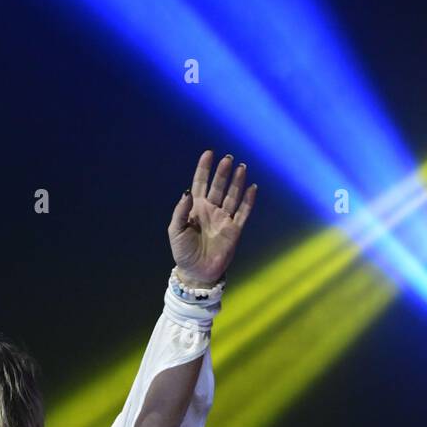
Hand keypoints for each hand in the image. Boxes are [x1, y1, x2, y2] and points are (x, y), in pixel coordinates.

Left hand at [168, 150, 257, 286]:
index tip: (209, 153)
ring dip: (236, 182)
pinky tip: (252, 188)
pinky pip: (243, 213)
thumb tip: (187, 192)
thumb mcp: (175, 231)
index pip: (200, 183)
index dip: (204, 168)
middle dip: (222, 172)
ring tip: (241, 167)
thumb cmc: (183, 252)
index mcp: (195, 208)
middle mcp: (211, 210)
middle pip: (218, 187)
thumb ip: (180, 211)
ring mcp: (224, 219)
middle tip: (228, 158)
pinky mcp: (234, 230)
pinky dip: (248, 200)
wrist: (196, 273)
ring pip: (232, 196)